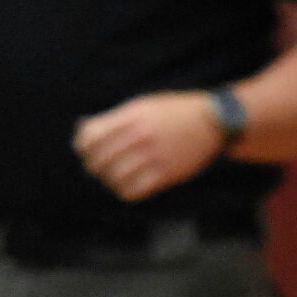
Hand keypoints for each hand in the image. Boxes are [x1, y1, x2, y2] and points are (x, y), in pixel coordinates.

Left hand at [73, 91, 225, 201]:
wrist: (214, 121)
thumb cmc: (172, 112)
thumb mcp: (143, 106)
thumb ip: (114, 120)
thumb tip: (81, 135)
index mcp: (132, 117)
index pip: (90, 138)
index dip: (82, 147)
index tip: (85, 150)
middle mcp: (141, 136)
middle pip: (99, 161)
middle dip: (93, 165)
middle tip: (97, 166)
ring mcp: (154, 156)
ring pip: (113, 178)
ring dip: (109, 179)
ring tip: (113, 176)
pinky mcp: (167, 173)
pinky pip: (132, 191)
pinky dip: (124, 190)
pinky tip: (127, 184)